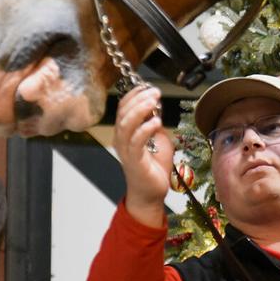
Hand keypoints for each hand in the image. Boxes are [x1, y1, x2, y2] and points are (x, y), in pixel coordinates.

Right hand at [113, 86, 174, 225]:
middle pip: (123, 113)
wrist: (151, 193)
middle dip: (139, 99)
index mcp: (124, 132)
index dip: (134, 95)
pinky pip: (136, 142)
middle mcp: (121, 140)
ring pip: (126, 125)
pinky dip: (145, 129)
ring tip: (154, 102)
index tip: (149, 87)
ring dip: (140, 110)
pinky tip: (156, 122)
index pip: (123, 108)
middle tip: (154, 92)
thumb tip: (156, 108)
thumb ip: (154, 124)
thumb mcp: (158, 139)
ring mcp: (126, 150)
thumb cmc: (154, 166)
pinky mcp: (134, 161)